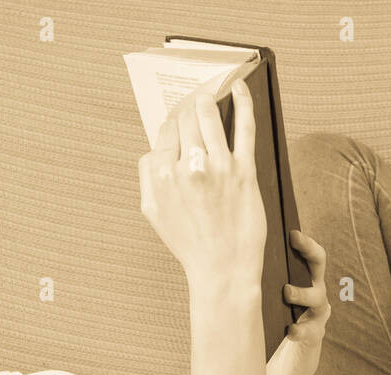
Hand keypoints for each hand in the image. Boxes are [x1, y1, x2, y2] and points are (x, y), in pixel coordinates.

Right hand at [137, 80, 266, 285]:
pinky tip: (240, 88)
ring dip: (208, 100)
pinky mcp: (244, 171)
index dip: (173, 120)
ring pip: (210, 117)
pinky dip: (243, 101)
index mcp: (162, 176)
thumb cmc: (189, 244)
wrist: (222, 270)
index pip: (166, 131)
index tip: (179, 115)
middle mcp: (188, 167)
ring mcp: (218, 167)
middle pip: (186, 119)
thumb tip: (153, 150)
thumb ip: (146, 177)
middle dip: (189, 107)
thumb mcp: (153, 213)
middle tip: (195, 98)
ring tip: (210, 93)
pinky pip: (244, 126)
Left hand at [267, 230, 330, 374]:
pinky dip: (300, 330)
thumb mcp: (260, 304)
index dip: (305, 243)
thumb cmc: (264, 330)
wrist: (276, 371)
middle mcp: (313, 296)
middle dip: (310, 253)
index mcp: (302, 283)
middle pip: (318, 268)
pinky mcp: (313, 340)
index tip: (292, 232)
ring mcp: (315, 318)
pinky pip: (311, 332)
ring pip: (318, 299)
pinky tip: (289, 329)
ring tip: (287, 293)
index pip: (310, 257)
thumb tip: (227, 262)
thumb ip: (255, 286)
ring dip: (302, 294)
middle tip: (295, 245)